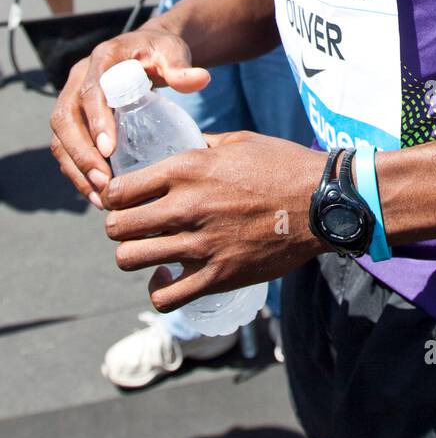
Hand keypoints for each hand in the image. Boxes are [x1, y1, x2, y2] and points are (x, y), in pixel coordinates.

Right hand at [49, 31, 210, 205]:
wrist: (146, 49)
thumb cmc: (160, 51)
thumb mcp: (172, 52)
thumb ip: (182, 67)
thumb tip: (200, 80)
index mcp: (103, 59)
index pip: (92, 90)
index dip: (97, 120)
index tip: (109, 150)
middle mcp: (79, 77)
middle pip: (65, 118)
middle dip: (81, 154)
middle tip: (104, 182)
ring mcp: (71, 97)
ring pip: (60, 136)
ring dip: (76, 168)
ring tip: (100, 195)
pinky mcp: (73, 117)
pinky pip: (65, 146)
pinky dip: (76, 171)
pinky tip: (96, 193)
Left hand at [102, 131, 325, 310]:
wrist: (322, 203)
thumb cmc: (283, 165)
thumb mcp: (239, 142)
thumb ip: (202, 145)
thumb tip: (181, 146)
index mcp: (188, 169)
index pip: (118, 191)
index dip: (112, 197)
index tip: (121, 200)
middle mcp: (187, 206)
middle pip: (117, 228)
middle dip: (118, 228)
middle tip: (132, 228)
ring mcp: (201, 244)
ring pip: (131, 260)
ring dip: (134, 256)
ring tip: (147, 252)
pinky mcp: (218, 275)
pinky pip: (165, 296)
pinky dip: (159, 290)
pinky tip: (167, 277)